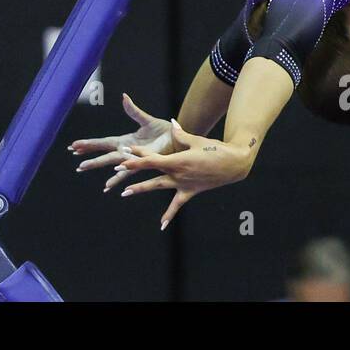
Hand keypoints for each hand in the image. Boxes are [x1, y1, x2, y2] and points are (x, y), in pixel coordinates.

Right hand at [69, 93, 180, 193]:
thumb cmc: (164, 131)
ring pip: (111, 162)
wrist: (178, 139)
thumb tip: (124, 96)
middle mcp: (126, 151)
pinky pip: (127, 171)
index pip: (103, 142)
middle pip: (103, 154)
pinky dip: (117, 177)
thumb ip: (133, 110)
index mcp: (125, 141)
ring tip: (83, 168)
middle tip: (75, 159)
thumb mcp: (146, 119)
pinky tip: (108, 186)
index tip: (75, 145)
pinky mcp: (142, 162)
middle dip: (89, 157)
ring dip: (98, 165)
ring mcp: (133, 158)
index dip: (89, 144)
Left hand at [117, 119, 253, 229]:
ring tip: (124, 192)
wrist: (234, 164)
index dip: (138, 155)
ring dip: (141, 188)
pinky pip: (177, 205)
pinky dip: (169, 215)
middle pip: (151, 170)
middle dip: (133, 169)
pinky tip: (161, 225)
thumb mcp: (197, 140)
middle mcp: (178, 173)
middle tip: (116, 168)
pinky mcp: (190, 192)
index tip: (125, 153)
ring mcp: (183, 184)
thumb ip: (180, 134)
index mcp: (178, 160)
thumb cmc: (215, 148)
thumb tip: (172, 124)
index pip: (153, 158)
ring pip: (158, 186)